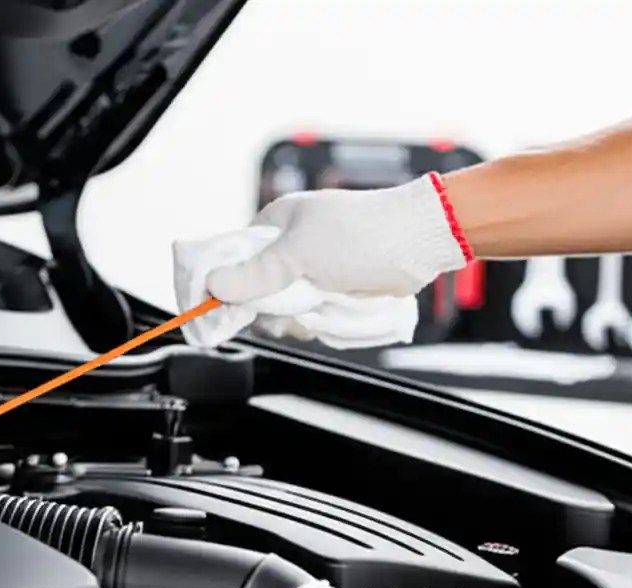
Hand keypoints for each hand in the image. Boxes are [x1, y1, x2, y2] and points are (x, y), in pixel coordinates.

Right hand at [206, 173, 471, 303]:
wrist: (419, 242)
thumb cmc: (361, 235)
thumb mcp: (299, 253)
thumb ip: (255, 273)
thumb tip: (212, 285)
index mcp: (275, 224)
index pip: (233, 259)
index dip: (228, 286)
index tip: (228, 309)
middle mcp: (290, 245)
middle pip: (257, 290)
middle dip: (271, 308)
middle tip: (290, 311)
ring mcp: (312, 268)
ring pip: (284, 307)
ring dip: (297, 317)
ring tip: (319, 308)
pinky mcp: (333, 287)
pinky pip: (310, 312)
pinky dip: (317, 319)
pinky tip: (330, 315)